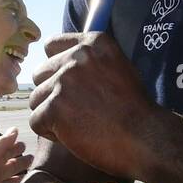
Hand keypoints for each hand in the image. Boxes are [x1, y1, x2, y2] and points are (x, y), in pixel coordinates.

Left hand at [29, 33, 156, 178]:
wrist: (147, 139)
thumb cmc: (134, 110)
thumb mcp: (118, 68)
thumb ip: (90, 61)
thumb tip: (59, 59)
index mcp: (94, 43)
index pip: (51, 45)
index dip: (55, 68)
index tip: (70, 85)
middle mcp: (77, 57)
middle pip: (40, 74)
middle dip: (52, 94)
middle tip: (77, 111)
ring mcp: (65, 81)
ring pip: (36, 99)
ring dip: (51, 115)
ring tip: (78, 125)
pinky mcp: (55, 107)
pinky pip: (35, 121)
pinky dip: (49, 133)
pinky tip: (73, 136)